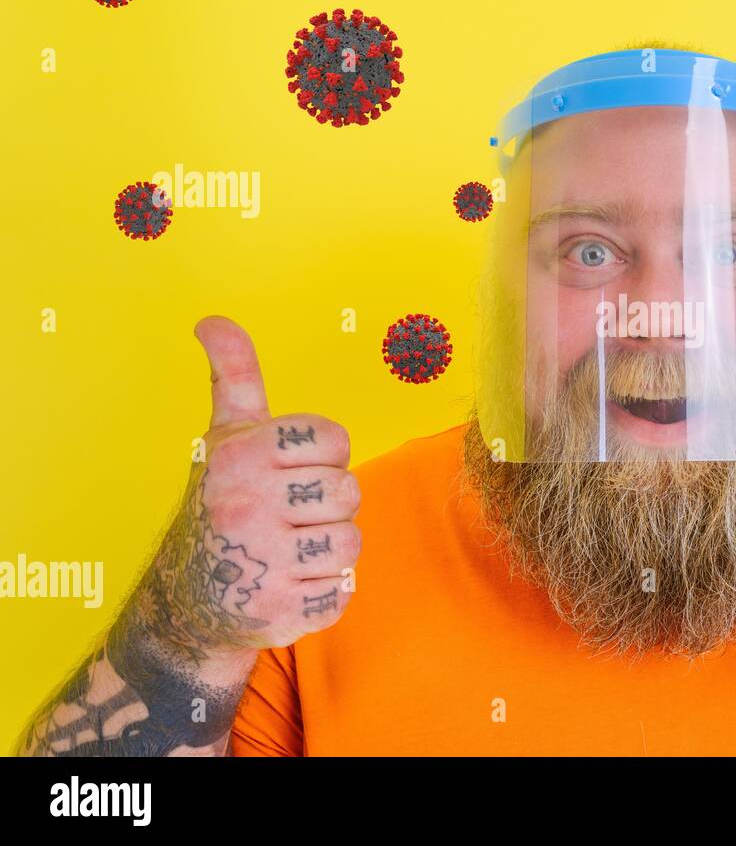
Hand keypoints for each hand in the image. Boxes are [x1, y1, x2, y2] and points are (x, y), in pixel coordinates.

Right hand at [134, 317, 360, 660]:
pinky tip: (288, 585)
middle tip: (290, 516)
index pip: (335, 439)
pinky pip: (342, 592)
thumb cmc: (223, 503)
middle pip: (348, 492)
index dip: (323, 455)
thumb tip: (213, 320)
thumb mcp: (225, 437)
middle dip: (328, 505)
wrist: (186, 603)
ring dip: (329, 550)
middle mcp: (245, 507)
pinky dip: (324, 592)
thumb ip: (234, 377)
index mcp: (239, 456)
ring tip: (291, 550)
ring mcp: (261, 564)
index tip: (290, 470)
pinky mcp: (279, 613)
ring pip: (351, 543)